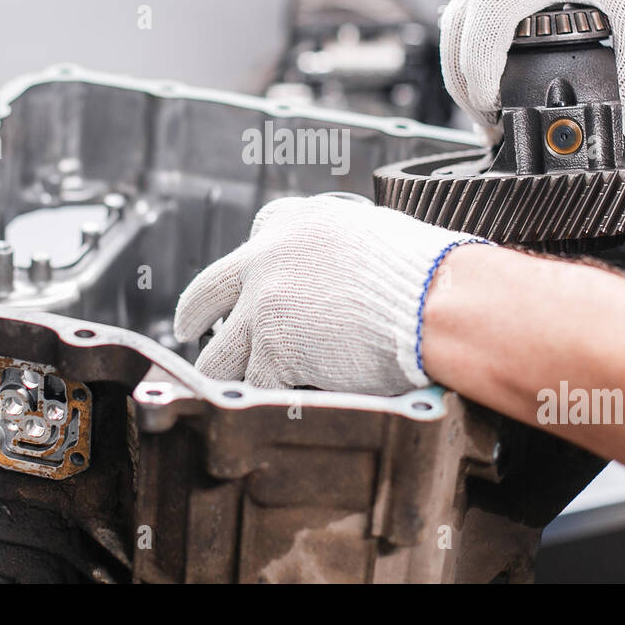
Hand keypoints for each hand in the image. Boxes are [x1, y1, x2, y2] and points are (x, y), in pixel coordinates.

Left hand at [172, 194, 487, 394]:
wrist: (436, 300)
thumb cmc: (424, 271)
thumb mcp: (368, 232)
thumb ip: (332, 251)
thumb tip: (333, 277)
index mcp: (293, 222)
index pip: (253, 238)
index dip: (246, 271)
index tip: (239, 287)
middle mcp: (268, 256)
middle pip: (209, 291)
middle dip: (193, 315)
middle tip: (188, 330)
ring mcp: (265, 303)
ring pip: (223, 350)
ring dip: (228, 370)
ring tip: (231, 386)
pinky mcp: (274, 349)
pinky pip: (256, 383)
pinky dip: (267, 397)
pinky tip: (275, 402)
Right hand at [441, 0, 624, 134]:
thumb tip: (606, 124)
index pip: (485, 17)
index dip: (480, 69)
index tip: (494, 107)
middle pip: (457, 23)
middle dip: (464, 80)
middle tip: (488, 121)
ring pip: (458, 19)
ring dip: (464, 67)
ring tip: (488, 108)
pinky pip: (473, 12)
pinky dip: (475, 49)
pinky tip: (494, 79)